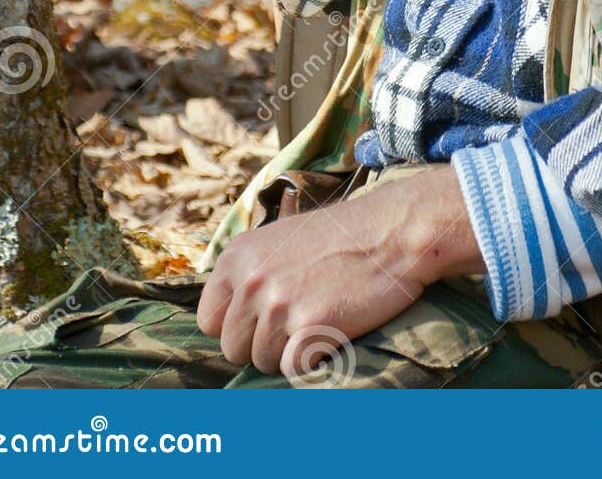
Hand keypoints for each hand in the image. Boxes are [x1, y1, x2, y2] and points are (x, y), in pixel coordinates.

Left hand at [196, 165, 482, 378]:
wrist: (392, 230)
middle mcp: (251, 280)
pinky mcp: (310, 326)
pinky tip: (331, 333)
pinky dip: (312, 361)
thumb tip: (226, 319)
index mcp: (237, 256)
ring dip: (290, 351)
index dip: (237, 326)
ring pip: (264, 361)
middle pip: (234, 348)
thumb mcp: (280, 239)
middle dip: (263, 344)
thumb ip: (249, 273)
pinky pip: (292, 369)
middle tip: (300, 319)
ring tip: (319, 318)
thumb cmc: (340, 237)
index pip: (209, 320)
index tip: (264, 319)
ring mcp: (279, 304)